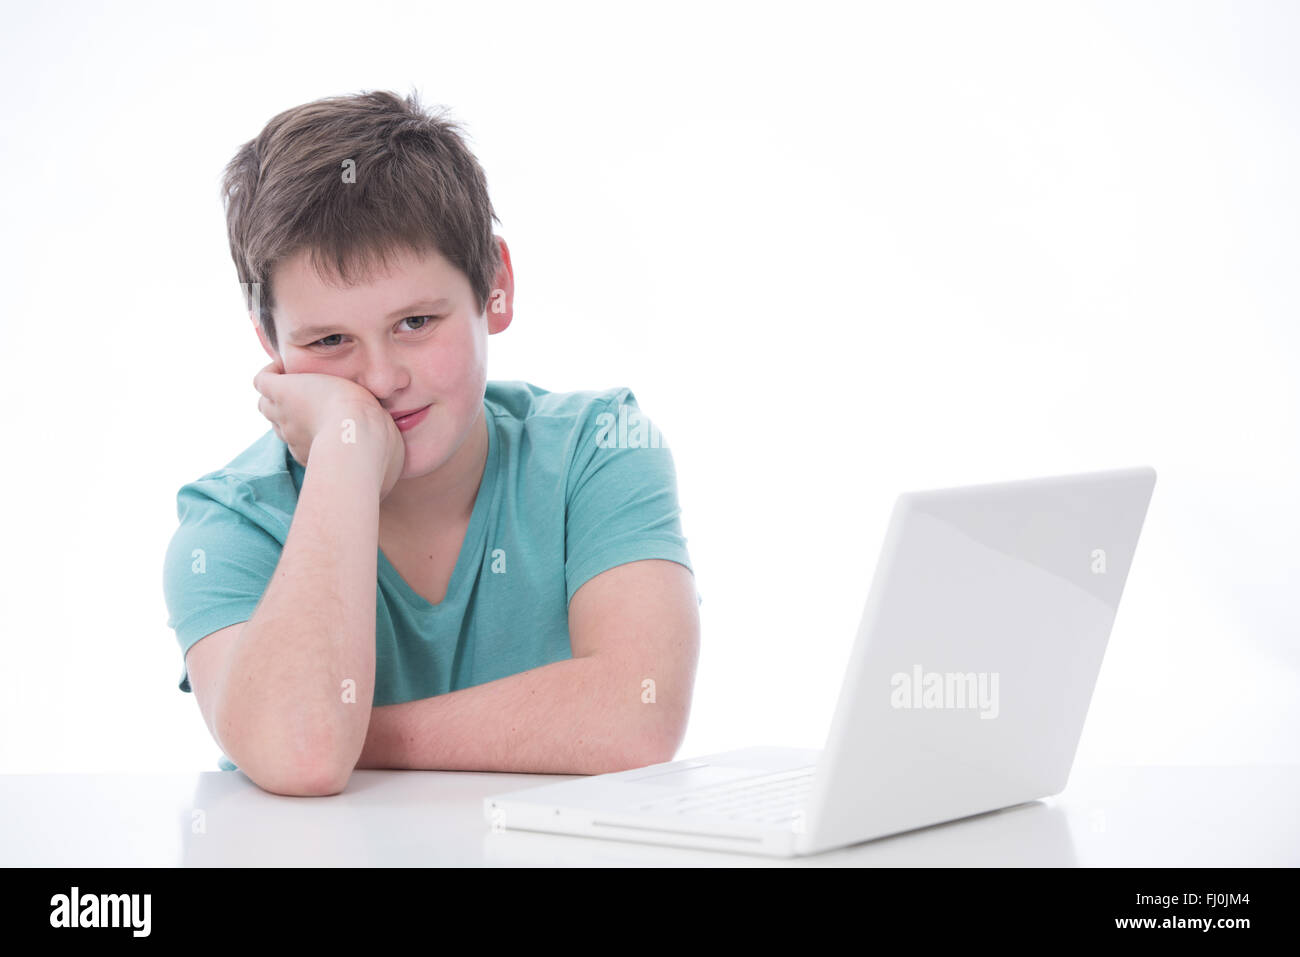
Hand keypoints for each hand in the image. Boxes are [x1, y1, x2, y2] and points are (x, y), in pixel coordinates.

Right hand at [253, 358, 404, 496]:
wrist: (357, 437)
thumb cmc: (376, 451)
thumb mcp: (385, 451)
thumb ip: (386, 449)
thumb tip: (395, 452)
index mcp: (317, 450)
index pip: (306, 439)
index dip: (313, 428)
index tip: (326, 420)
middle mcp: (295, 436)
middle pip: (281, 423)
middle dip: (291, 413)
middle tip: (308, 400)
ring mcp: (285, 415)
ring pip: (267, 405)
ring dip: (279, 394)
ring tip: (293, 380)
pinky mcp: (282, 392)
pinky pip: (263, 381)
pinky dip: (271, 372)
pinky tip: (284, 364)